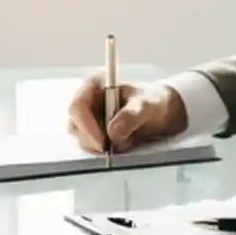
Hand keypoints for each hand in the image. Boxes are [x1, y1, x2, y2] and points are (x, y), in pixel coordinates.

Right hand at [66, 72, 186, 153]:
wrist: (160, 111)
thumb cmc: (152, 100)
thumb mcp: (146, 105)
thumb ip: (131, 116)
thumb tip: (113, 131)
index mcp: (94, 84)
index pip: (78, 106)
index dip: (86, 125)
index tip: (102, 141)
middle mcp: (87, 100)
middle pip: (75, 124)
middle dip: (92, 140)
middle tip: (110, 149)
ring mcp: (87, 118)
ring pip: (80, 138)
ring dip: (97, 146)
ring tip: (123, 142)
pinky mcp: (92, 133)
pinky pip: (90, 146)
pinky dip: (102, 150)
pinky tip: (120, 145)